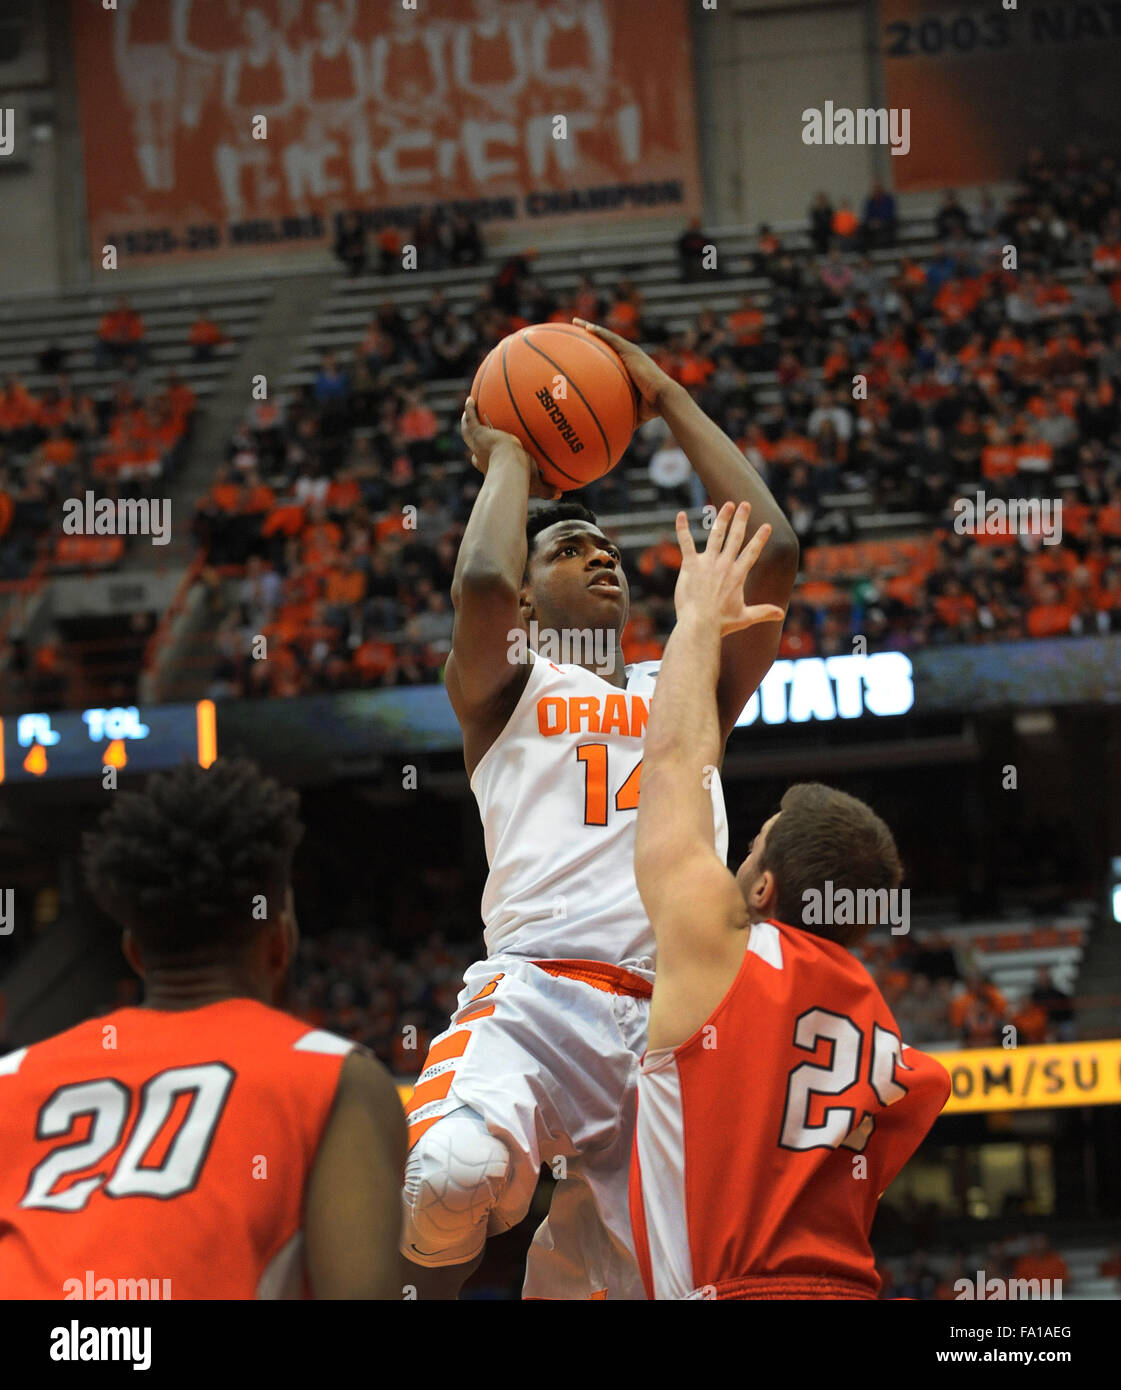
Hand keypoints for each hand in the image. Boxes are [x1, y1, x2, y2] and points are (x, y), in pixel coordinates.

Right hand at [460, 397, 559, 498]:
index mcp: (491, 467)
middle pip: (474, 447)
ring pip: (468, 431)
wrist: (510, 469)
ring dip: (467, 421)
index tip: (487, 456)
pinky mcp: (478, 434)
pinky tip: (470, 399)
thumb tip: (559, 495)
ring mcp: (478, 444)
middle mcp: (481, 456)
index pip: (484, 462)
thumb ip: (546, 489)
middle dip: (474, 440)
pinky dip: (469, 409)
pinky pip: (470, 419)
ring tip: (469, 408)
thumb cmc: (522, 479)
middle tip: (477, 431)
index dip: (484, 459)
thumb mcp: (535, 485)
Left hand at [572, 319, 675, 424]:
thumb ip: (620, 416)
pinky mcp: (630, 351)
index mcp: (631, 368)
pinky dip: (597, 332)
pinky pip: (610, 338)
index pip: (613, 357)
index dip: (600, 353)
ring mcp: (631, 352)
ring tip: (575, 323)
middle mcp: (631, 357)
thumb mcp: (631, 411)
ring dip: (591, 329)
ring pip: (607, 336)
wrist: (664, 398)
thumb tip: (608, 433)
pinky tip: (584, 327)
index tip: (588, 351)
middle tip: (577, 332)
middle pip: (608, 343)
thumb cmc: (651, 409)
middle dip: (593, 337)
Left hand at [672, 502, 785, 636]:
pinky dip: (682, 529)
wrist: (700, 625)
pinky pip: (686, 543)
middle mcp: (725, 565)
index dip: (760, 538)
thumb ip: (763, 612)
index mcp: (738, 575)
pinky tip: (680, 515)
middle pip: (736, 537)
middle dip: (741, 519)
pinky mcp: (691, 565)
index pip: (752, 552)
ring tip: (727, 505)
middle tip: (745, 504)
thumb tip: (781, 614)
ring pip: (716, 535)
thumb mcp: (745, 617)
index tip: (766, 525)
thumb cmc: (721, 623)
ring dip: (722, 518)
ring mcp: (708, 563)